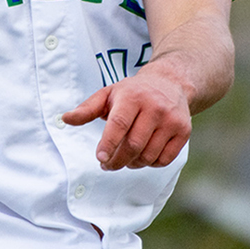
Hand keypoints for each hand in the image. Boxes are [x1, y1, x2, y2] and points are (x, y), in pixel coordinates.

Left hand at [63, 66, 191, 170]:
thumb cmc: (134, 92)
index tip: (100, 159)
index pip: (119, 124)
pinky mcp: (184, 131)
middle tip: (108, 164)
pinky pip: (164, 159)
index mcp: (133, 96)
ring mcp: (172, 120)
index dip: (109, 144)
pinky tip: (143, 155)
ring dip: (133, 163)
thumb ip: (87, 109)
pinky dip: (150, 163)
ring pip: (148, 155)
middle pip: (134, 145)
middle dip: (117, 160)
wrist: (171, 83)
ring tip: (125, 158)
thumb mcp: (109, 94)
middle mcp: (155, 107)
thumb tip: (65, 119)